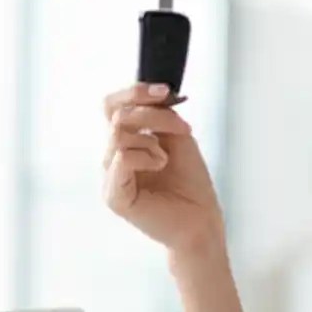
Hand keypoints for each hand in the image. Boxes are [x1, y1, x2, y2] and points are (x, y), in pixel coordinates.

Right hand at [101, 83, 223, 253]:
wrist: (201, 220)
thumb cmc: (190, 183)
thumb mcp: (178, 137)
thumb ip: (161, 115)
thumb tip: (152, 91)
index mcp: (126, 142)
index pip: (113, 106)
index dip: (135, 92)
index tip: (164, 91)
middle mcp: (113, 157)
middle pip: (115, 114)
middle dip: (152, 113)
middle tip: (180, 127)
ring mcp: (111, 177)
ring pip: (118, 134)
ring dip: (151, 138)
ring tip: (166, 156)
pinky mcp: (114, 196)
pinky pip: (121, 159)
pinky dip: (145, 156)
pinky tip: (160, 165)